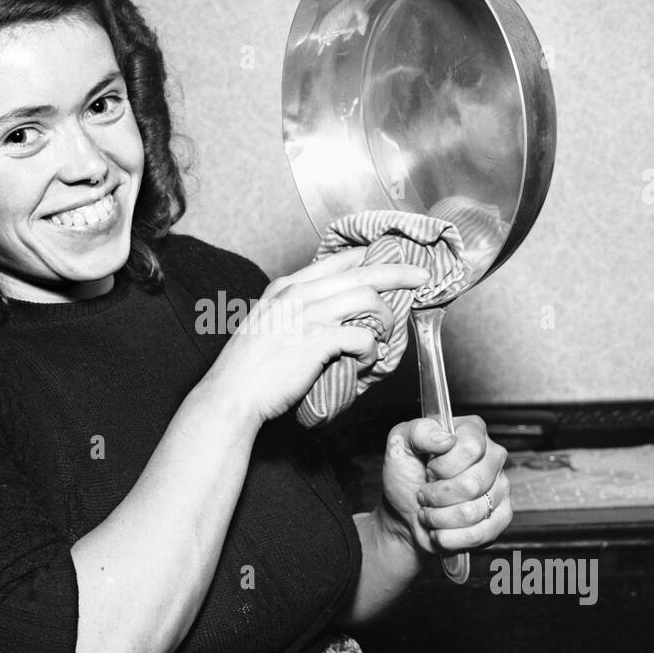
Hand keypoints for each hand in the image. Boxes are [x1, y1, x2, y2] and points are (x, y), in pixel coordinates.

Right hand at [206, 248, 430, 426]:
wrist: (232, 394)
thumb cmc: (248, 369)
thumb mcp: (266, 325)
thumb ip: (293, 313)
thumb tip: (329, 316)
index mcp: (286, 287)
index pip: (337, 260)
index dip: (370, 257)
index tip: (392, 259)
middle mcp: (298, 293)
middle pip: (361, 271)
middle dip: (397, 272)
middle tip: (422, 277)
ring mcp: (308, 314)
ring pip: (367, 298)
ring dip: (385, 319)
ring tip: (385, 337)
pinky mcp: (317, 340)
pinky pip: (362, 336)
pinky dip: (371, 350)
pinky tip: (366, 362)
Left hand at [378, 415, 511, 557]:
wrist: (405, 514)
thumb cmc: (405, 477)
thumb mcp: (399, 445)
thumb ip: (418, 432)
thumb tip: (445, 438)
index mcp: (471, 431)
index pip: (471, 448)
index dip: (443, 465)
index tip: (428, 468)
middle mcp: (492, 457)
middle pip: (471, 484)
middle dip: (437, 495)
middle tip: (425, 493)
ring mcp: (500, 487)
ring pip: (472, 512)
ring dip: (439, 517)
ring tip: (430, 511)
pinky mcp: (501, 517)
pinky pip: (480, 533)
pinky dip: (450, 536)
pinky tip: (441, 529)